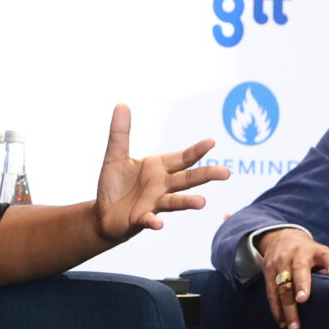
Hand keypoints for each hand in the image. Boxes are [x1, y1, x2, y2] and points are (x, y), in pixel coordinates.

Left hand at [92, 106, 230, 242]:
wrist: (102, 214)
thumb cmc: (114, 185)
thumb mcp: (115, 156)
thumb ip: (120, 133)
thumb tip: (122, 104)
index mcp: (158, 168)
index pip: (182, 158)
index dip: (196, 151)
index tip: (211, 142)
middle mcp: (161, 186)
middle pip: (187, 179)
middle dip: (206, 175)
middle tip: (227, 173)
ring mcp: (154, 204)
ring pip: (174, 202)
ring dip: (188, 202)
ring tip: (202, 202)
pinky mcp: (141, 219)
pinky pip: (149, 220)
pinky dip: (153, 222)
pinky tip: (158, 224)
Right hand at [256, 227, 328, 328]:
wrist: (282, 238)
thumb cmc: (310, 254)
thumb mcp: (324, 255)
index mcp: (316, 251)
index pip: (327, 255)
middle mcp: (297, 254)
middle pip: (299, 270)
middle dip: (301, 284)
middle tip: (303, 300)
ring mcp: (280, 262)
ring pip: (282, 286)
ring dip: (287, 308)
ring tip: (294, 327)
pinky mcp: (268, 271)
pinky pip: (271, 293)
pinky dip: (276, 309)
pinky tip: (283, 323)